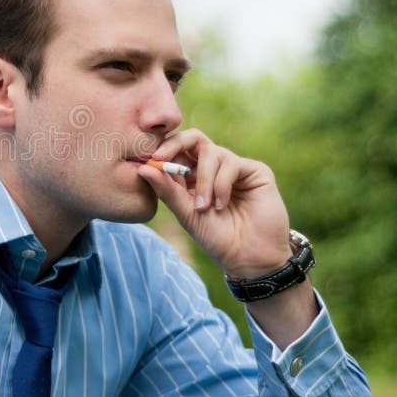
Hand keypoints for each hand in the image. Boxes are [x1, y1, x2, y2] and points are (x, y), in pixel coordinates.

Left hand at [137, 128, 291, 278]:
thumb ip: (167, 190)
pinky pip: (231, 163)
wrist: (248, 258)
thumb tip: (142, 168)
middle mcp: (213, 168)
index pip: (176, 150)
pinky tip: (221, 205)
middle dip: (175, 145)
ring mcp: (234, 167)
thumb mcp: (186, 213)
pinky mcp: (255, 171)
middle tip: (161, 157)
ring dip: (203, 180)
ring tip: (204, 207)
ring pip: (211, 152)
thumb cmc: (216, 238)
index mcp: (193, 176)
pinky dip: (221, 184)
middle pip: (193, 138)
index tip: (149, 158)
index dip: (162, 149)